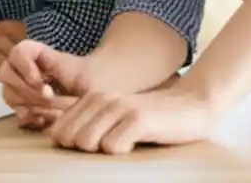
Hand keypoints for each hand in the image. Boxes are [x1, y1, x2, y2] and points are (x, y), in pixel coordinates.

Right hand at [0, 40, 92, 129]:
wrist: (99, 94)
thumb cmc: (94, 80)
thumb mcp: (87, 74)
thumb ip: (70, 79)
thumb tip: (53, 95)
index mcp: (38, 54)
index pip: (18, 52)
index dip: (24, 66)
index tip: (40, 83)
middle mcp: (23, 68)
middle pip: (7, 73)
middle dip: (28, 90)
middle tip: (49, 98)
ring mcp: (21, 87)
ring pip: (9, 94)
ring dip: (30, 104)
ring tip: (53, 111)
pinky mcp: (25, 106)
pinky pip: (16, 112)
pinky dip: (28, 118)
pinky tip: (43, 121)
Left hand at [46, 84, 215, 153]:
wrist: (191, 104)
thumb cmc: (151, 118)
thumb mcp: (115, 116)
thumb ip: (89, 123)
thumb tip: (60, 141)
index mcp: (91, 99)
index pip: (58, 128)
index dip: (68, 144)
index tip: (92, 146)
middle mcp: (101, 99)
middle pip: (69, 137)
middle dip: (83, 150)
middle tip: (111, 146)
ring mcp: (119, 108)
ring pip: (87, 141)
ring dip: (102, 151)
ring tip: (123, 144)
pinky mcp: (138, 119)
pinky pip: (113, 146)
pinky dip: (122, 151)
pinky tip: (136, 144)